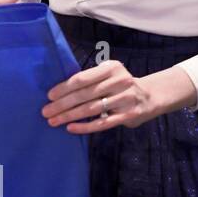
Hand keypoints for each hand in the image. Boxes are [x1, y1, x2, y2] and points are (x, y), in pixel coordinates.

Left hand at [43, 60, 196, 132]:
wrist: (152, 96)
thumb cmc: (120, 85)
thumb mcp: (109, 75)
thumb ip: (90, 79)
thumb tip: (59, 91)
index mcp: (111, 68)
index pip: (82, 78)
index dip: (64, 87)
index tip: (49, 96)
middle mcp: (120, 82)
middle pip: (84, 95)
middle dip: (62, 104)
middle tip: (46, 111)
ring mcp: (125, 99)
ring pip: (91, 109)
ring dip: (69, 116)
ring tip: (54, 121)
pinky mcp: (128, 116)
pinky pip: (102, 123)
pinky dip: (85, 126)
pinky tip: (71, 128)